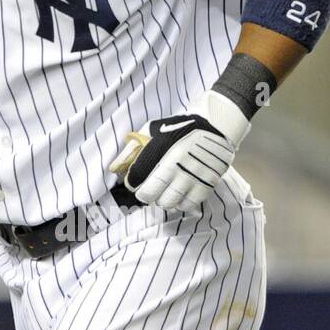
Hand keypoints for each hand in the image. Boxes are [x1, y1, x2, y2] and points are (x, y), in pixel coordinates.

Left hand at [108, 92, 250, 211]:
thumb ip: (132, 148)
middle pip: (151, 195)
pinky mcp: (207, 183)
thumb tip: (114, 168)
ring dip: (163, 199)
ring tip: (165, 190)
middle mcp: (176, 164)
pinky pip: (189, 204)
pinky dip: (181, 202)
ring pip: (169, 202)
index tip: (133, 181)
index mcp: (160, 149)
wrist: (215, 125)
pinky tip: (180, 192)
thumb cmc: (179, 127)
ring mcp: (193, 175)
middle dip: (145, 194)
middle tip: (148, 188)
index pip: (137, 177)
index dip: (131, 182)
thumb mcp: (151, 129)